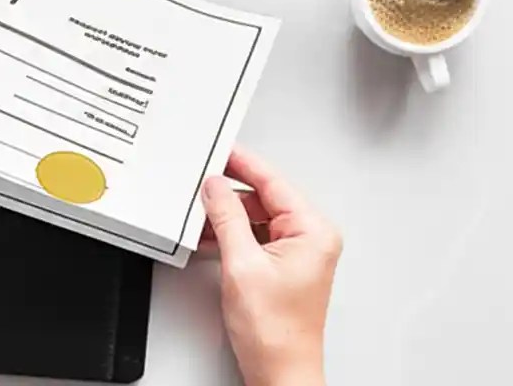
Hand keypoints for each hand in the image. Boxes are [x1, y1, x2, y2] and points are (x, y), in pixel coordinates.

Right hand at [200, 148, 341, 385]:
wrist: (280, 371)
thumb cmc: (276, 332)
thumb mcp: (241, 264)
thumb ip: (225, 218)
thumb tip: (215, 187)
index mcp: (313, 231)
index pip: (273, 182)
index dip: (243, 164)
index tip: (221, 149)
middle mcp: (311, 239)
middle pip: (263, 199)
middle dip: (228, 195)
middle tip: (199, 185)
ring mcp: (297, 253)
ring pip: (255, 219)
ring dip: (226, 218)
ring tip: (198, 217)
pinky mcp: (282, 266)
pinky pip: (253, 237)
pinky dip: (230, 236)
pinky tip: (208, 237)